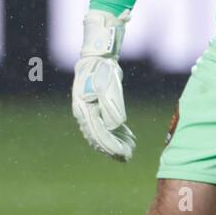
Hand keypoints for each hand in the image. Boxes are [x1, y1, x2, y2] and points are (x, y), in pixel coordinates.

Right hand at [71, 8, 134, 160]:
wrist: (97, 57)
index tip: (124, 154)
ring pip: (102, 133)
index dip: (112, 146)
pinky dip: (117, 133)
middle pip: (98, 137)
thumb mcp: (108, 87)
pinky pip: (106, 125)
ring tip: (130, 149)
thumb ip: (112, 107)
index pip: (99, 134)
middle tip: (128, 157)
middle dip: (113, 149)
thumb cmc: (102, 71)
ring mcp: (89, 111)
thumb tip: (116, 126)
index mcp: (85, 110)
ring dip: (116, 142)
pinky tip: (129, 138)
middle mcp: (84, 114)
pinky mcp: (96, 108)